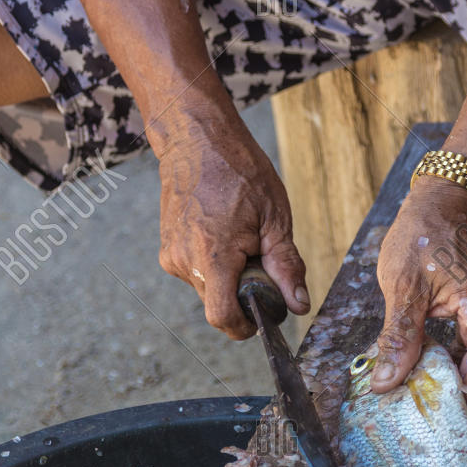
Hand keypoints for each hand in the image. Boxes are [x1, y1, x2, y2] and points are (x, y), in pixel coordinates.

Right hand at [156, 116, 308, 339]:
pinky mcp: (167, 249)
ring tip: (240, 238)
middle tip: (260, 259)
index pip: (222, 316)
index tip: (262, 316)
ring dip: (229, 278)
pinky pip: (196, 273)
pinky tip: (223, 233)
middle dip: (243, 295)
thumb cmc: (239, 171)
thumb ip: (286, 266)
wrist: (196, 140)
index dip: (245, 326)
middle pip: (217, 304)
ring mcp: (171, 255)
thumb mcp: (275, 218)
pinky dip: (215, 265)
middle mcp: (184, 260)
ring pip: (208, 289)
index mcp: (212, 254)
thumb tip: (298, 305)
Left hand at [372, 176, 466, 404]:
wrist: (450, 196)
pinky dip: (463, 359)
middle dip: (459, 392)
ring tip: (421, 378)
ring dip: (460, 376)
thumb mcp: (403, 285)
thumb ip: (399, 337)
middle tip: (420, 398)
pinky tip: (433, 357)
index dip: (462, 396)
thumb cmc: (425, 232)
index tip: (428, 402)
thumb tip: (385, 382)